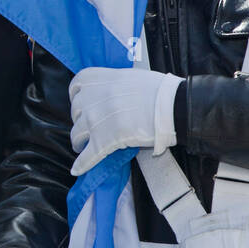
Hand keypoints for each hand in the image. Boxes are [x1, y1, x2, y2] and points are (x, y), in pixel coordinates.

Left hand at [68, 67, 182, 175]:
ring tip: (82, 146)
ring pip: (76, 134)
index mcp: (99, 80)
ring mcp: (95, 121)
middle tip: (89, 127)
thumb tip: (110, 91)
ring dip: (78, 141)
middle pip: (75, 112)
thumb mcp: (129, 77)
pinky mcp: (103, 142)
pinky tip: (77, 170)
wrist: (173, 106)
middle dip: (80, 120)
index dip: (77, 97)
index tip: (82, 104)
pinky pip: (86, 156)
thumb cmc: (158, 90)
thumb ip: (113, 83)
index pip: (76, 86)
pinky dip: (81, 164)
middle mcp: (92, 99)